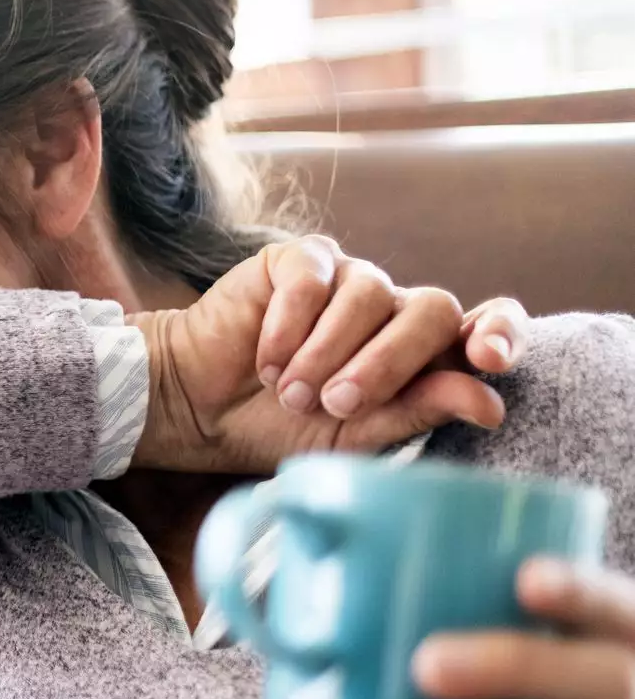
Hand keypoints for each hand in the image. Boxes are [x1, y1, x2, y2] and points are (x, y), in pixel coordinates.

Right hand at [130, 236, 524, 472]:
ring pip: (371, 294)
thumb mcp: (352, 436)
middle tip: (336, 405)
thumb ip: (417, 412)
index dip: (502, 332)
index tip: (490, 359)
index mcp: (421, 355)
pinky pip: (315, 278)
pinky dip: (291, 325)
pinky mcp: (297, 261)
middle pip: (432, 309)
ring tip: (290, 392)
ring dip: (327, 352)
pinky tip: (265, 359)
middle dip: (388, 363)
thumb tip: (492, 403)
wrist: (197, 408)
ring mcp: (345, 280)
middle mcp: (391, 310)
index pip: (487, 324)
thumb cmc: (277, 427)